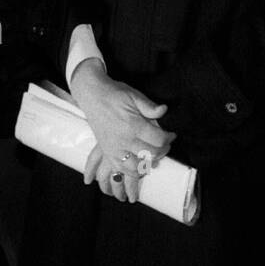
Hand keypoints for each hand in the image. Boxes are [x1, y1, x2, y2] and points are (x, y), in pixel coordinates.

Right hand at [72, 60, 174, 204]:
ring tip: (154, 155)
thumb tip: (164, 110)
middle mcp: (124, 140)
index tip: (171, 135)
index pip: (158, 140)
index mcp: (133, 125)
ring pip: (138, 167)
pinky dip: (133, 171)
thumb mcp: (134, 96)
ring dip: (149, 163)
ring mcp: (115, 149)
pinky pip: (122, 169)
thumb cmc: (114, 94)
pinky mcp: (108, 152)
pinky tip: (140, 164)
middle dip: (163, 150)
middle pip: (151, 154)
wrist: (92, 96)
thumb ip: (150, 107)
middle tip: (166, 144)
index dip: (169, 138)